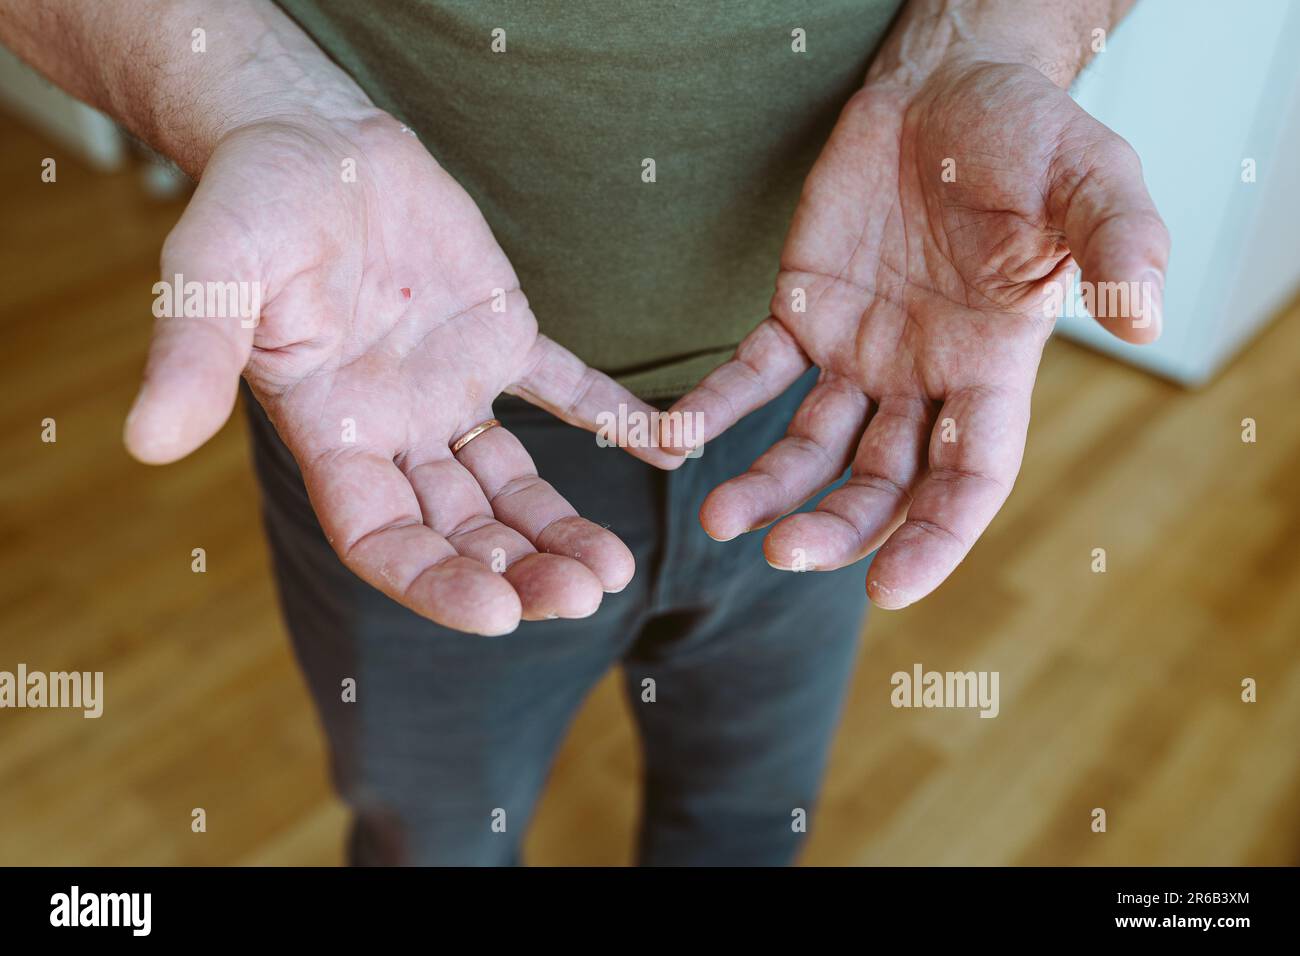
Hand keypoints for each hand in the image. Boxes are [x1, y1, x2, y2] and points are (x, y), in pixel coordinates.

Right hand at [126, 113, 680, 634]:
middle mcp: (394, 433)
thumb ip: (190, 355)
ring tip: (616, 570)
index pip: (383, 540)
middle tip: (588, 595)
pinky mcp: (499, 340)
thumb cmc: (253, 200)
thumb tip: (145, 444)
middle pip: (460, 530)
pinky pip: (565, 389)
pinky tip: (670, 447)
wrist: (314, 139)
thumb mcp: (214, 272)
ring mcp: (450, 392)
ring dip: (562, 527)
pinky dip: (615, 417)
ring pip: (511, 486)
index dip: (435, 582)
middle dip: (519, 570)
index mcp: (329, 435)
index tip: (499, 615)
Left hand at [663, 57, 1168, 608]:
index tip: (890, 588)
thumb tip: (1146, 324)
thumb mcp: (1089, 178)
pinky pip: (753, 371)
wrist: (948, 84)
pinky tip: (676, 435)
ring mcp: (859, 350)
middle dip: (837, 526)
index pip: (969, 477)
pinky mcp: (802, 310)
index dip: (936, 537)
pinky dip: (716, 404)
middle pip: (881, 482)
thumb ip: (1119, 245)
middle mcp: (923, 377)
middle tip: (782, 553)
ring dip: (768, 485)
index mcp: (993, 367)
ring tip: (717, 518)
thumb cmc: (1027, 134)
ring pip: (811, 444)